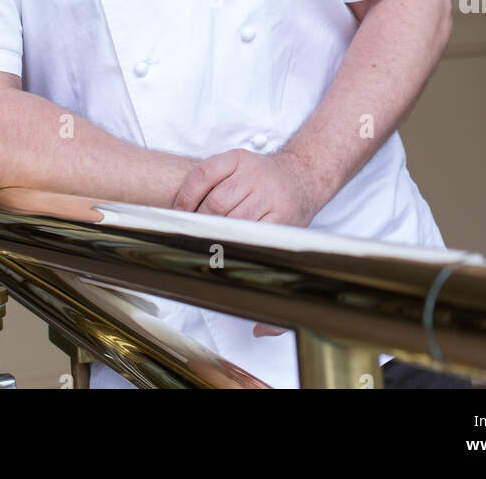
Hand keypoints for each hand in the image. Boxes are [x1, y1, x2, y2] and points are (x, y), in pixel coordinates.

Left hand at [171, 145, 324, 226]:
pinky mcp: (281, 217)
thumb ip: (214, 179)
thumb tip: (181, 209)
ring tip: (207, 240)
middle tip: (190, 231)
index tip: (178, 213)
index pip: (204, 173)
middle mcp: (254, 174)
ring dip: (216, 233)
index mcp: (239, 158)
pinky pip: (252, 233)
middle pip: (216, 201)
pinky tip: (229, 245)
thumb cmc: (262, 176)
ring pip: (232, 220)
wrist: (304, 176)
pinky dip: (237, 241)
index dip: (186, 196)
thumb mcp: (239, 164)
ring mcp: (269, 196)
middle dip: (200, 220)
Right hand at [172, 145, 326, 340]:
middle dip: (206, 238)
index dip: (222, 256)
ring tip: (186, 234)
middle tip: (192, 253)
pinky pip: (205, 172)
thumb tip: (261, 330)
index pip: (246, 241)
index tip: (207, 269)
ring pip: (213, 199)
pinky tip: (183, 208)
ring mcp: (252, 171)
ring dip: (194, 219)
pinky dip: (189, 192)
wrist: (302, 174)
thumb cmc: (291, 213)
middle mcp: (268, 193)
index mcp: (282, 218)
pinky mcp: (237, 156)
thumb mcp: (292, 247)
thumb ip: (277, 285)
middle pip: (225, 219)